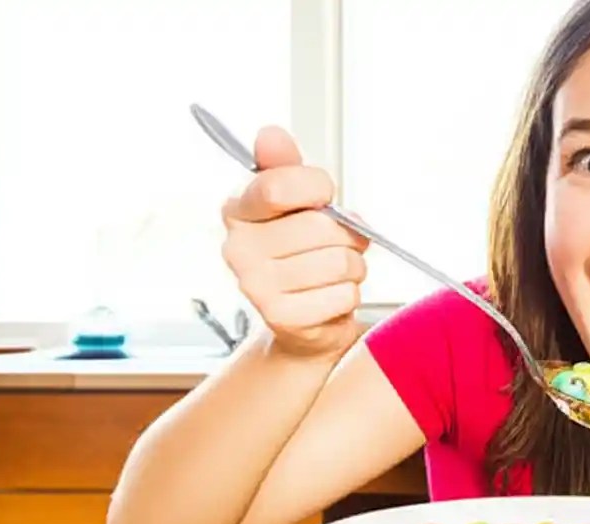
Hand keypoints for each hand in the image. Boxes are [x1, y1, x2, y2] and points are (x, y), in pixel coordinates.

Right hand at [220, 126, 367, 358]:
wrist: (304, 322)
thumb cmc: (305, 254)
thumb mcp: (298, 204)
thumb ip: (286, 167)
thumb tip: (269, 134)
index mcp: (238, 211)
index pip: (280, 184)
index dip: (317, 188)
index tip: (322, 197)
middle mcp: (238, 248)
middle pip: (321, 227)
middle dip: (345, 236)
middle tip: (336, 245)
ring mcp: (255, 285)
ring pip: (338, 262)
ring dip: (351, 268)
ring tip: (334, 273)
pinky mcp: (281, 317)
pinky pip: (342, 295)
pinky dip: (348, 295)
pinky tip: (329, 297)